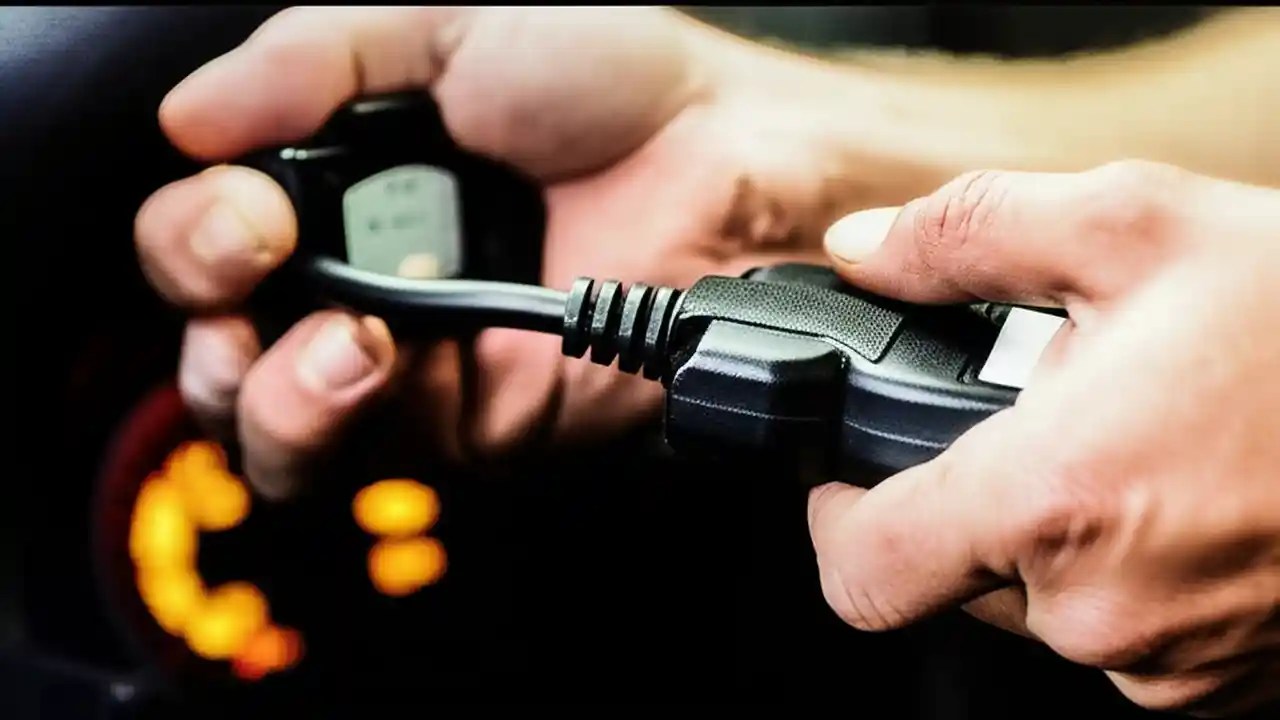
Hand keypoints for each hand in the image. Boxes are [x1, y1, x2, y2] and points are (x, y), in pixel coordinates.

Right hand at [134, 7, 903, 497]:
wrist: (731, 162)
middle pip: (219, 348)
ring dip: (265, 389)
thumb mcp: (445, 27)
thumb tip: (188, 120)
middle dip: (208, 313)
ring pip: (274, 429)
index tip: (244, 203)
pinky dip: (344, 414)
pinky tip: (377, 353)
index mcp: (346, 192)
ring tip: (332, 326)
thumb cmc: (615, 86)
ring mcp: (417, 366)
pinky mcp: (474, 423)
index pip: (213, 242)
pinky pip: (374, 450)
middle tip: (254, 258)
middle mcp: (365, 286)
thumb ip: (311, 61)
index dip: (196, 236)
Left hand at [809, 160, 1279, 715]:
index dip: (836, 518)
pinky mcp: (1227, 690)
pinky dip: (1131, 574)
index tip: (844, 480)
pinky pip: (1128, 639)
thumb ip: (967, 236)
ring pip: (1045, 608)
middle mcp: (1103, 608)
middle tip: (1051, 424)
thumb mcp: (1137, 227)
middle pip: (954, 576)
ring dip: (1063, 536)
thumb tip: (866, 253)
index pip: (864, 569)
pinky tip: (1189, 504)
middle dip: (978, 499)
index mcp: (1055, 498)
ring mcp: (1170, 666)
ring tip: (1142, 455)